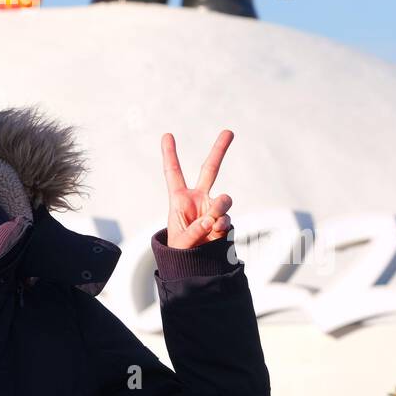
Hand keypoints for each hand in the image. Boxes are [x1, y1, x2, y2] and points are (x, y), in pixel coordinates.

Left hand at [162, 129, 234, 249]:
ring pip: (224, 199)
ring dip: (220, 208)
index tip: (167, 135)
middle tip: (229, 131)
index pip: (173, 172)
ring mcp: (213, 209)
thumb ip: (194, 230)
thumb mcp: (180, 241)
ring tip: (211, 223)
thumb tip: (212, 220)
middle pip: (210, 170)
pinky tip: (215, 233)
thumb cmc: (181, 249)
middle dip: (220, 150)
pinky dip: (222, 226)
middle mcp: (198, 199)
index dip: (169, 154)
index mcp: (179, 198)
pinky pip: (226, 219)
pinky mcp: (224, 221)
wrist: (195, 263)